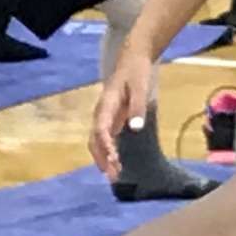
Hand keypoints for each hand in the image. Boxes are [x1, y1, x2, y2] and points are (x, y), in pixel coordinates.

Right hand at [88, 44, 162, 176]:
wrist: (132, 59)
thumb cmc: (136, 72)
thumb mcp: (140, 87)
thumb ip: (137, 107)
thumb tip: (135, 129)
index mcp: (106, 104)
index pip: (101, 130)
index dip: (106, 147)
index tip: (113, 161)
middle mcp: (101, 113)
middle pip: (95, 140)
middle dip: (102, 159)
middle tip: (113, 177)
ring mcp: (104, 117)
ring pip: (98, 142)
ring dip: (104, 158)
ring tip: (115, 175)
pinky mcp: (110, 119)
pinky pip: (104, 140)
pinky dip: (108, 153)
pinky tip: (117, 163)